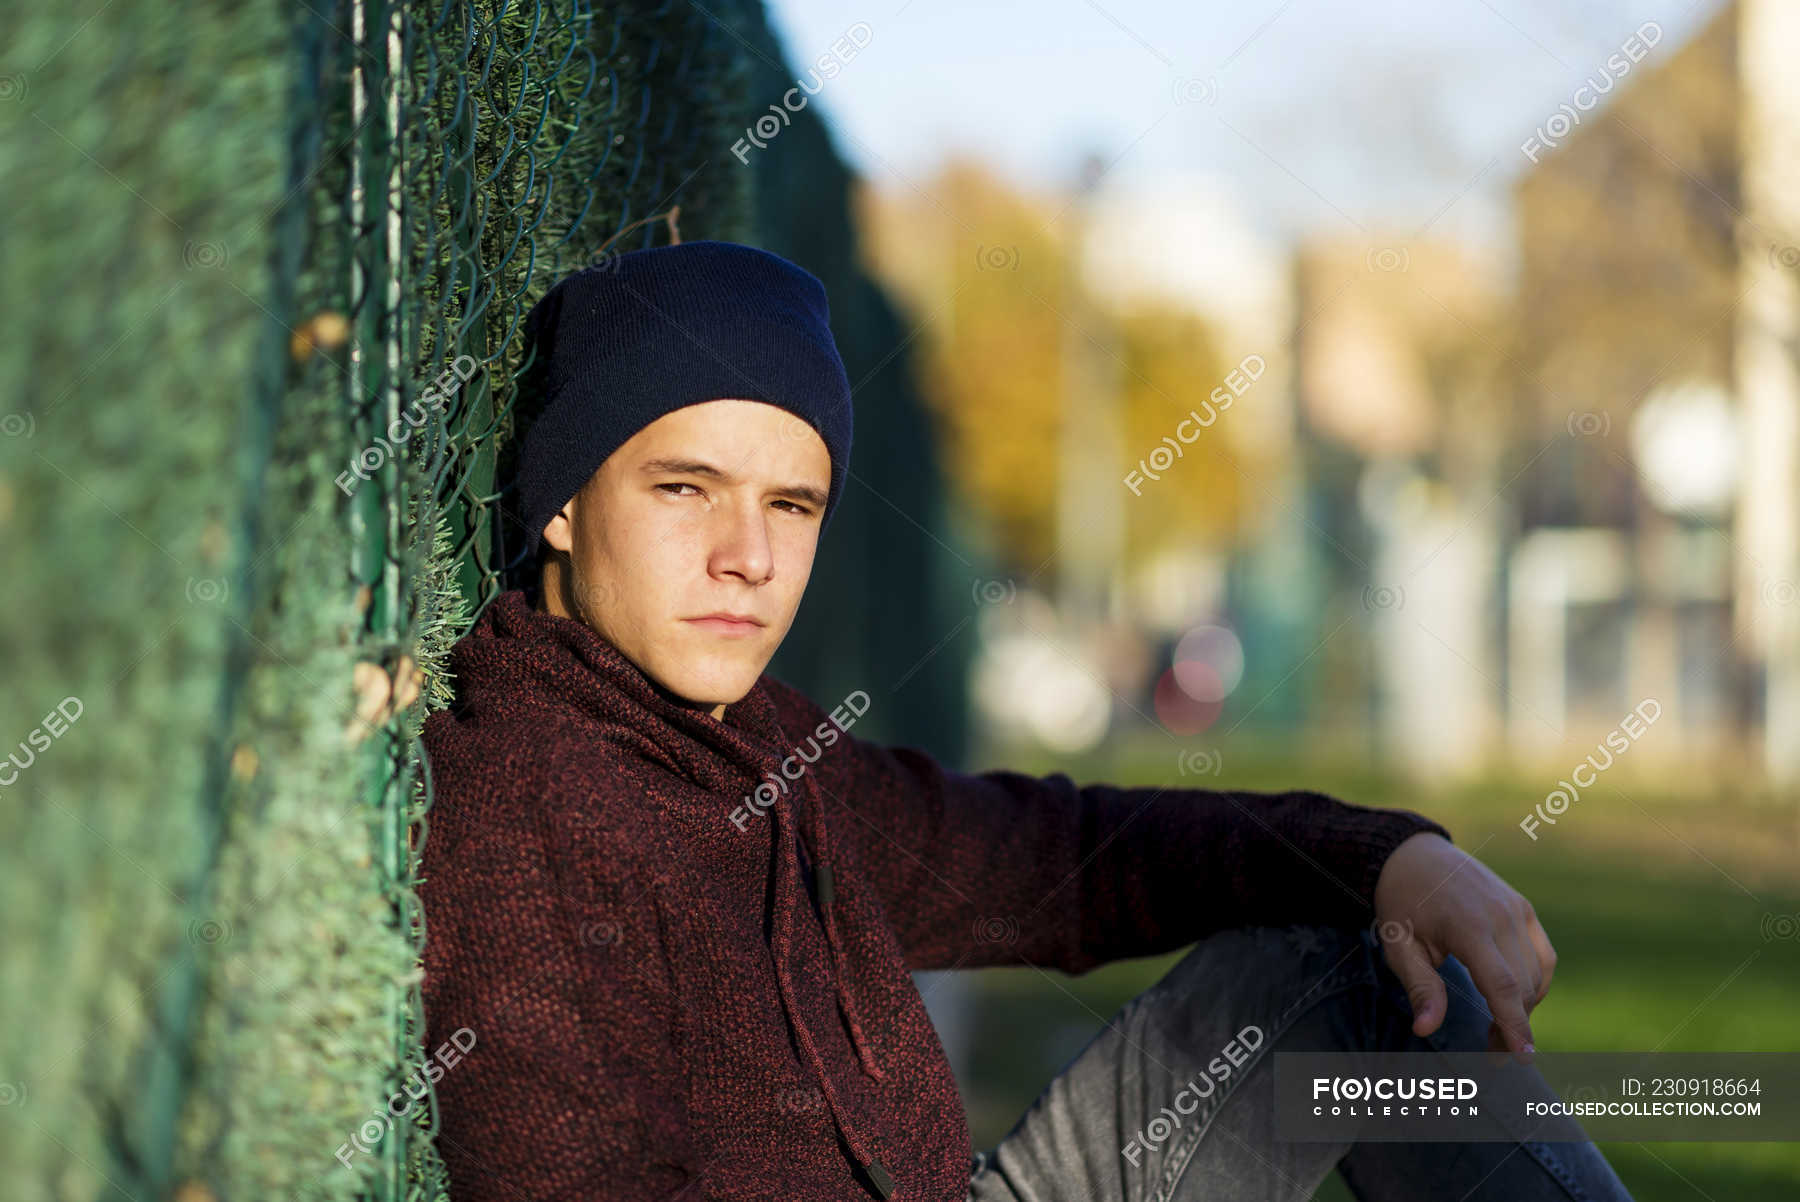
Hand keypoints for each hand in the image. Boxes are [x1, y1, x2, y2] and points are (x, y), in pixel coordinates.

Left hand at [1371, 832, 1555, 1064]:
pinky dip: (1536, 983)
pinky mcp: (1523, 908)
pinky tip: (1516, 1000)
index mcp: (1468, 925)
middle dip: (1512, 1026)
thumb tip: (1425, 1030)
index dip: (1515, 1024)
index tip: (1523, 1058)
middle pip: (1522, 985)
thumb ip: (1419, 987)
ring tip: (1498, 1031)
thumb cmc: (1401, 903)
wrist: (1413, 855)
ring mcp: (1517, 910)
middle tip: (1491, 1055)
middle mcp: (1502, 916)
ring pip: (1536, 974)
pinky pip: (1542, 955)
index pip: (1502, 985)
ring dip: (1524, 1007)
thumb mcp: (1398, 945)